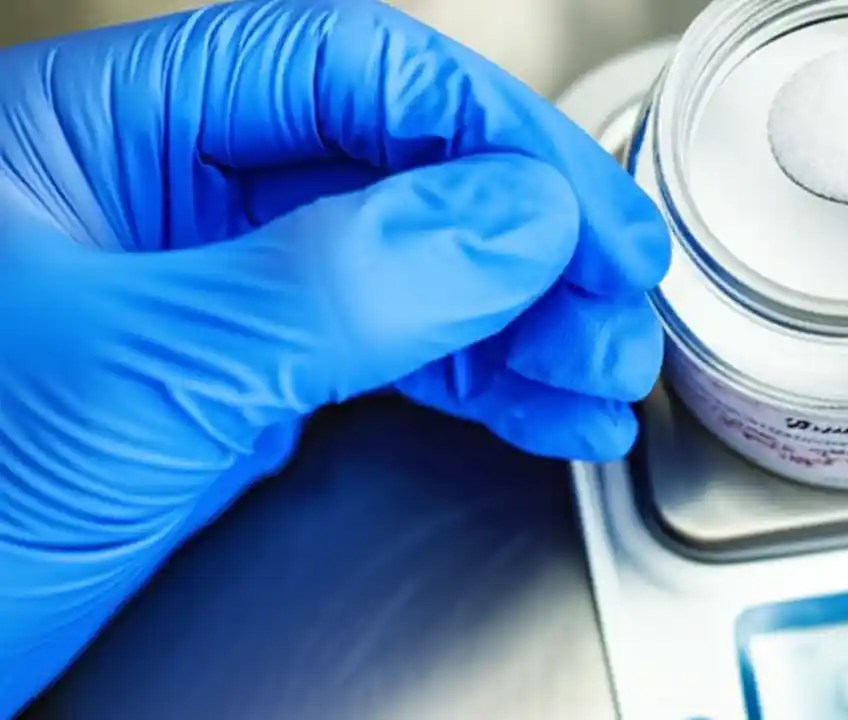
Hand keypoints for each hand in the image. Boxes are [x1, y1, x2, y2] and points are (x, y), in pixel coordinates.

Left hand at [0, 0, 668, 713]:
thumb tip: (514, 221)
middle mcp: (178, 193)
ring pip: (415, 270)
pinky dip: (480, 385)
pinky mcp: (250, 379)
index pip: (352, 71)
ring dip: (525, 323)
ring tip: (607, 376)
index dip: (492, 136)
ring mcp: (224, 290)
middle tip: (618, 312)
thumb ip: (340, 284)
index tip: (587, 220)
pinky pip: (393, 356)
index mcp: (119, 129)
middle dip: (528, 244)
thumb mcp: (144, 371)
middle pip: (403, 170)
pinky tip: (548, 413)